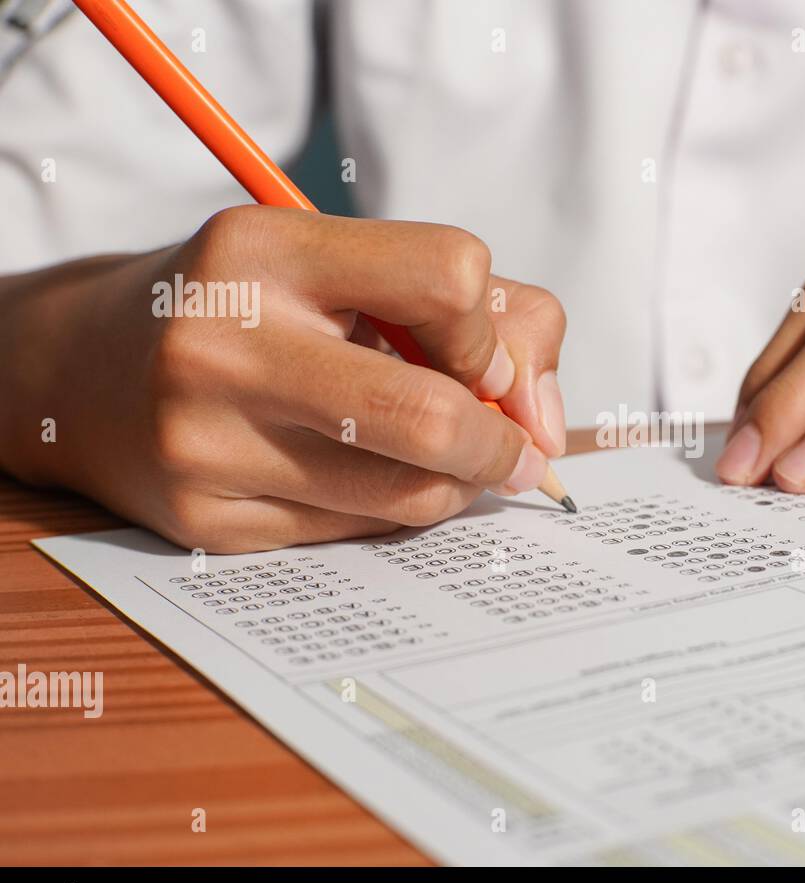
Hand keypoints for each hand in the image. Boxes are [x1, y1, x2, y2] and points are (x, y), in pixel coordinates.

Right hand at [0, 206, 566, 551]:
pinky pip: (360, 534)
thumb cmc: (249, 308)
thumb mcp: (344, 268)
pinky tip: (363, 477)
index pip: (451, 277)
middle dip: (502, 443)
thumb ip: (482, 314)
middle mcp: (224, 345)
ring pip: (411, 495)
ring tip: (439, 457)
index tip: (478, 356)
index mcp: (265, 250)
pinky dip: (394, 508)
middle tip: (514, 451)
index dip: (490, 330)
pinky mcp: (208, 524)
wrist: (82, 370)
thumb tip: (546, 426)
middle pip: (434, 415)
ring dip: (457, 483)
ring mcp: (207, 444)